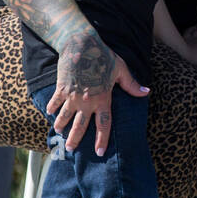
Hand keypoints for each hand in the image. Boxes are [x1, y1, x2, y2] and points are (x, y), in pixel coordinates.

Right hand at [48, 31, 148, 155]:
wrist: (82, 44)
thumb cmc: (104, 56)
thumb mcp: (121, 70)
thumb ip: (132, 84)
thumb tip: (146, 92)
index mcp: (103, 99)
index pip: (104, 125)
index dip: (102, 140)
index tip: (100, 152)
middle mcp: (87, 101)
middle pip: (81, 126)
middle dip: (75, 139)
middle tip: (70, 149)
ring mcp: (73, 96)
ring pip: (64, 116)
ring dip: (61, 125)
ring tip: (58, 132)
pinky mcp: (61, 88)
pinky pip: (55, 102)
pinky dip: (51, 108)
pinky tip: (50, 113)